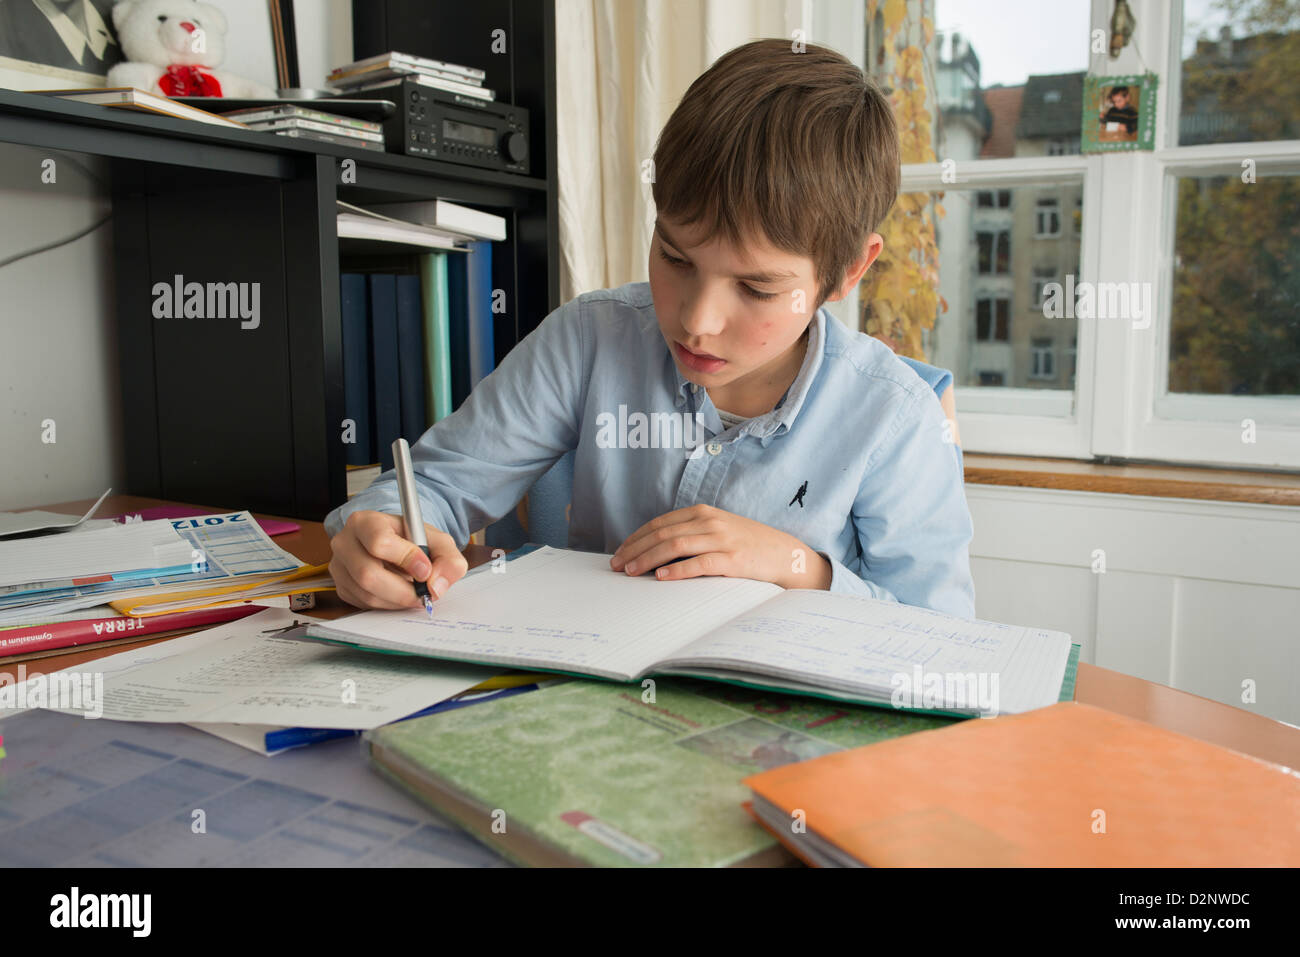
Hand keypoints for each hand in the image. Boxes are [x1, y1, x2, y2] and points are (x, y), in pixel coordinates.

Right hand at [329, 510, 467, 609]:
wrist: (397, 545)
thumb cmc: (413, 540)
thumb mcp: (438, 541)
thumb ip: (448, 559)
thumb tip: (436, 585)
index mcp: (366, 522)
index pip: (379, 542)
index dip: (406, 559)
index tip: (425, 569)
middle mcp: (345, 542)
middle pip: (368, 574)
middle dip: (402, 590)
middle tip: (423, 592)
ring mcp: (339, 566)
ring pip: (367, 593)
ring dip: (397, 600)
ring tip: (414, 591)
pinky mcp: (341, 586)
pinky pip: (364, 603)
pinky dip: (388, 604)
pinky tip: (399, 593)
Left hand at [609, 504, 831, 589]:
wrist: (785, 555)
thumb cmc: (748, 545)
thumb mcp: (718, 531)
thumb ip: (692, 534)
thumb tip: (656, 550)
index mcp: (703, 513)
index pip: (659, 523)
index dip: (636, 538)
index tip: (620, 552)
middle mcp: (709, 522)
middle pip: (661, 533)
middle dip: (634, 549)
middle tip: (617, 565)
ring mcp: (721, 540)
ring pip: (674, 546)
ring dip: (648, 559)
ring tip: (631, 572)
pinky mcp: (732, 559)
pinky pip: (698, 563)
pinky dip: (676, 570)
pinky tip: (661, 577)